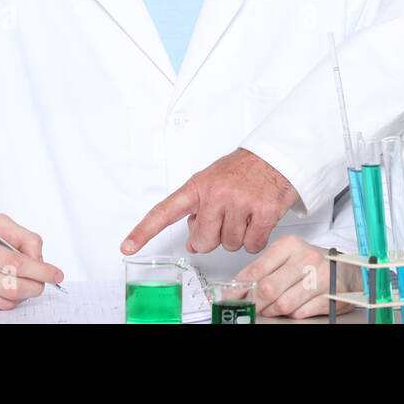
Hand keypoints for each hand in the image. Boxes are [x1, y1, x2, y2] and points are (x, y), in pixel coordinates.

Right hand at [0, 214, 64, 311]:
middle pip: (12, 287)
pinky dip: (0, 298)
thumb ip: (19, 236)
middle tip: (43, 282)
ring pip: (3, 301)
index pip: (15, 263)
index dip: (41, 270)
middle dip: (35, 287)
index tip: (55, 273)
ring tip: (22, 283)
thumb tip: (39, 258)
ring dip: (20, 294)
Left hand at [121, 148, 299, 255]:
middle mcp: (216, 194)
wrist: (276, 157)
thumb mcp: (212, 184)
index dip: (144, 231)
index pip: (164, 211)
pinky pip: (252, 245)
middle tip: (226, 219)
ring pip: (229, 245)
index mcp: (198, 186)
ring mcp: (240, 203)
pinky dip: (256, 239)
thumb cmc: (242, 170)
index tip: (127, 246)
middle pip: (204, 242)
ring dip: (238, 236)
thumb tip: (192, 244)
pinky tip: (257, 220)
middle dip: (214, 237)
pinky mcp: (263, 212)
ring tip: (245, 214)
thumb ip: (198, 212)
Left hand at [236, 235, 358, 318]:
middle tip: (250, 308)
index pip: (256, 270)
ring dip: (272, 311)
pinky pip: (301, 312)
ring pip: (284, 304)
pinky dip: (292, 314)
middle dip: (255, 303)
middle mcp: (306, 259)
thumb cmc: (311, 263)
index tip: (230, 298)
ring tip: (270, 308)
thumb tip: (237, 288)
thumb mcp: (286, 257)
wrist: (346, 269)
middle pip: (268, 289)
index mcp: (289, 245)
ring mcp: (320, 277)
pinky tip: (291, 308)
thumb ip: (263, 270)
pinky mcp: (332, 295)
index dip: (239, 288)